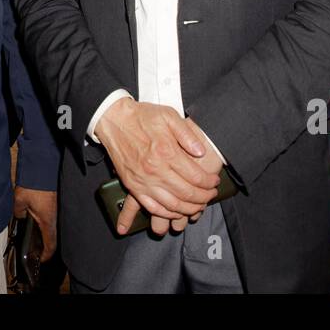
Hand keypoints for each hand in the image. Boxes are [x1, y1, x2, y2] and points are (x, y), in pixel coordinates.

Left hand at [12, 186, 58, 260]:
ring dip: (44, 233)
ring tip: (33, 236)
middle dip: (44, 245)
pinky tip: (35, 220)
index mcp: (47, 220)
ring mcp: (55, 209)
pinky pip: (50, 217)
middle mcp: (54, 217)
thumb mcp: (19, 201)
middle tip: (35, 250)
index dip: (46, 255)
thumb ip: (18, 213)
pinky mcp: (54, 202)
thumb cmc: (33, 183)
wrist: (42, 165)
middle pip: (51, 237)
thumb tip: (20, 217)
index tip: (41, 259)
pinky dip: (44, 223)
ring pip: (51, 227)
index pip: (50, 244)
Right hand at [95, 99, 218, 233]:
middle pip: (187, 193)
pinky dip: (168, 213)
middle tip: (211, 195)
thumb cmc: (142, 117)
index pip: (196, 177)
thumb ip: (187, 134)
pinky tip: (177, 211)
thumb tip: (201, 151)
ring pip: (172, 205)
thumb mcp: (169, 116)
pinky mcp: (133, 186)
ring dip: (189, 209)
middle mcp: (155, 170)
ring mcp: (143, 181)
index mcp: (167, 152)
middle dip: (204, 197)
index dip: (209, 182)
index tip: (215, 181)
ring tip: (199, 205)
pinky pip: (153, 208)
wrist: (114, 120)